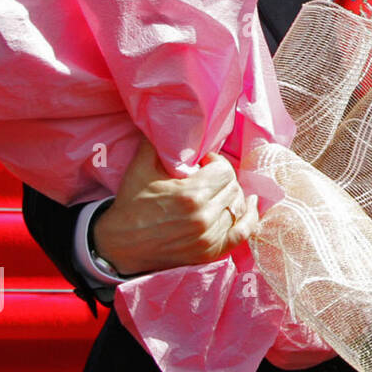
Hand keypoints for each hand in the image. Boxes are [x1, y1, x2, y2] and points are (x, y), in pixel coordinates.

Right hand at [92, 139, 258, 274]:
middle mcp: (204, 217)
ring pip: (238, 205)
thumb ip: (159, 142)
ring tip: (217, 191)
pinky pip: (243, 232)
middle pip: (232, 186)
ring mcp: (209, 237)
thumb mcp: (141, 167)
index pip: (224, 169)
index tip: (203, 163)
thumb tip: (173, 119)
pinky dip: (250, 217)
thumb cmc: (132, 203)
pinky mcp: (210, 252)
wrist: (119, 245)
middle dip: (222, 177)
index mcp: (191, 194)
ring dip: (230, 195)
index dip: (215, 162)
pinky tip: (252, 204)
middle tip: (208, 177)